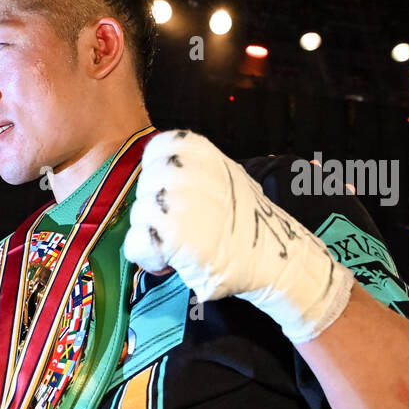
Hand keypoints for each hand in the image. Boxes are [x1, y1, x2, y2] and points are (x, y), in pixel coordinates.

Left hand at [123, 129, 352, 343]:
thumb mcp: (224, 176)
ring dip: (155, 236)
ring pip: (139, 218)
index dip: (160, 182)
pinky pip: (135, 245)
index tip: (178, 200)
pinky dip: (149, 258)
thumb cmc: (246, 222)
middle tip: (186, 228)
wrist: (272, 257)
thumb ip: (192, 170)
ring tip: (185, 244)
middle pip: (144, 190)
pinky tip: (174, 260)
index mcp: (194, 149)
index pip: (153, 155)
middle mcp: (180, 167)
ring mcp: (171, 199)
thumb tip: (161, 174)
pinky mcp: (166, 232)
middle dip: (158, 212)